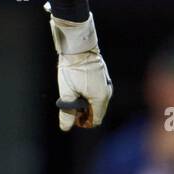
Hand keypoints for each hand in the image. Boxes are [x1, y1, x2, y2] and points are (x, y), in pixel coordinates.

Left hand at [47, 8, 111, 130]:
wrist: (78, 46)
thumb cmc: (72, 69)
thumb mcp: (67, 93)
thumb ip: (67, 112)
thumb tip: (65, 127)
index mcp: (100, 98)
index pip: (95, 120)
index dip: (82, 122)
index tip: (71, 115)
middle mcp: (107, 92)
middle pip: (97, 112)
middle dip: (84, 113)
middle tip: (70, 104)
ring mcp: (107, 84)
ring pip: (97, 102)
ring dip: (86, 103)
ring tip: (73, 94)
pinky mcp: (103, 78)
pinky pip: (97, 93)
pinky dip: (88, 95)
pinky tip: (78, 87)